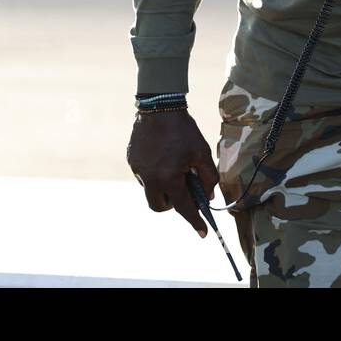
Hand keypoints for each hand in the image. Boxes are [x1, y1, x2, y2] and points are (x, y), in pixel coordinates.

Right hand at [126, 109, 219, 238]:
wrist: (159, 107)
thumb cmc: (184, 130)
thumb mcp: (202, 153)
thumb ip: (208, 177)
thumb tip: (207, 195)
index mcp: (169, 178)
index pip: (183, 208)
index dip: (194, 221)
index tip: (203, 233)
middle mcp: (150, 178)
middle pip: (159, 206)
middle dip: (172, 204)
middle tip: (183, 193)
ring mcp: (139, 170)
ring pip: (150, 191)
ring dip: (163, 187)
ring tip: (173, 167)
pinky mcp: (132, 161)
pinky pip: (144, 175)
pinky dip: (155, 173)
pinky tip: (163, 156)